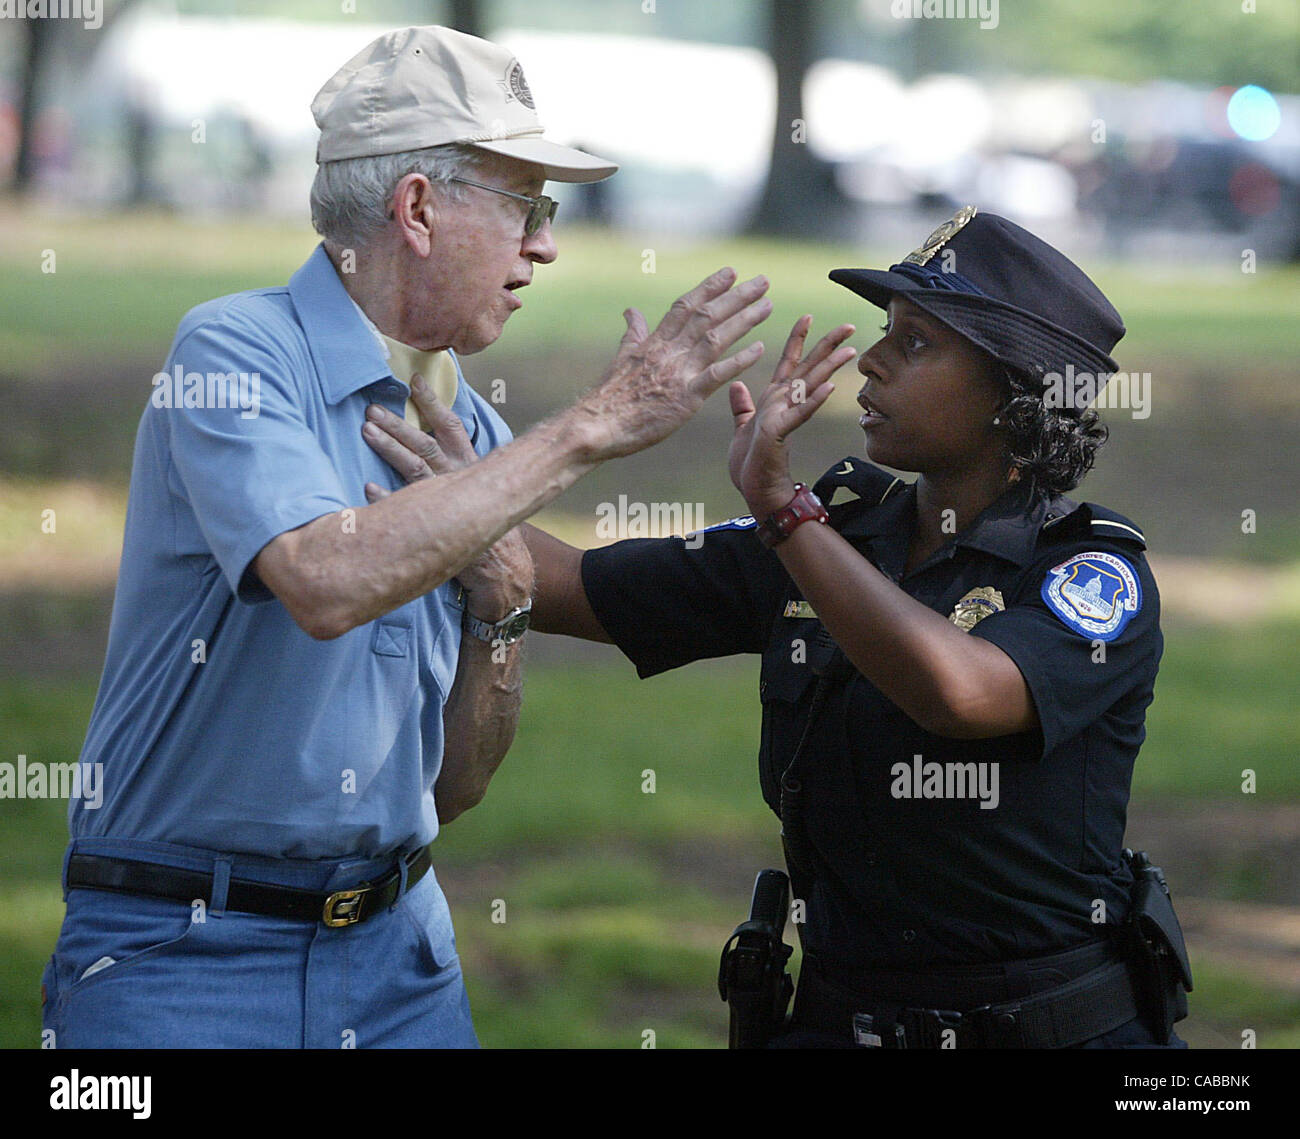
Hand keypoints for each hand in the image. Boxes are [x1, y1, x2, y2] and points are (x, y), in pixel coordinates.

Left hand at [361, 382, 531, 619]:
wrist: (501, 566)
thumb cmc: (485, 520)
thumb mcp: (479, 484)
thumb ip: (457, 461)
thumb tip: (436, 436)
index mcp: (469, 463)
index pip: (450, 426)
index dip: (432, 403)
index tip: (413, 382)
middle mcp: (458, 477)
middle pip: (425, 444)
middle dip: (398, 424)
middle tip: (372, 408)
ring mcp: (446, 501)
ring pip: (414, 468)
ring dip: (389, 449)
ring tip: (366, 431)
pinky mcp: (435, 527)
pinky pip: (405, 508)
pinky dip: (386, 497)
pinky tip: (369, 487)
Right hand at [573, 267, 771, 460]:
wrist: (598, 425)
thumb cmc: (609, 397)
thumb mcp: (621, 357)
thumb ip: (633, 333)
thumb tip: (630, 311)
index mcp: (655, 341)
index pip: (686, 306)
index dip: (710, 287)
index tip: (731, 272)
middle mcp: (669, 351)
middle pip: (707, 315)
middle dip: (737, 296)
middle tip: (763, 281)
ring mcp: (678, 373)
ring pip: (715, 338)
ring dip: (744, 319)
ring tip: (767, 305)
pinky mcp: (685, 398)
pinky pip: (717, 375)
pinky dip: (739, 360)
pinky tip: (759, 349)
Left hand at [728, 316, 855, 517]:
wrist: (755, 490)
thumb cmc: (751, 463)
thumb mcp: (742, 427)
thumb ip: (742, 406)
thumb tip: (737, 386)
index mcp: (774, 399)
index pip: (789, 362)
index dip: (798, 338)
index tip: (808, 315)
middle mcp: (784, 404)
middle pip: (808, 368)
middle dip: (828, 346)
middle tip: (850, 326)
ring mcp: (784, 417)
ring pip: (809, 386)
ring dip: (829, 368)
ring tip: (850, 350)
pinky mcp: (780, 432)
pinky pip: (799, 413)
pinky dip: (813, 400)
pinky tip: (829, 387)